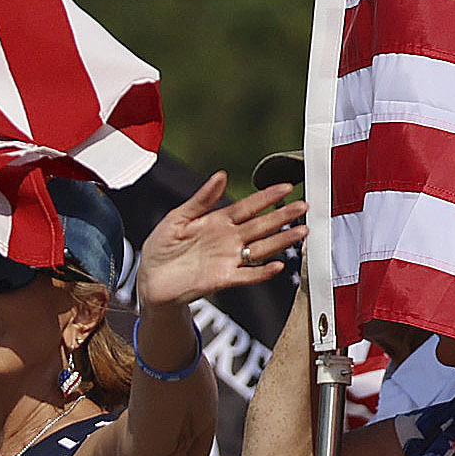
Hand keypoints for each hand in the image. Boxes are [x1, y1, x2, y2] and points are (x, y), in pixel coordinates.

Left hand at [136, 172, 303, 311]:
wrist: (150, 279)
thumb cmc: (161, 248)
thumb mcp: (178, 217)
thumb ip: (201, 199)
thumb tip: (221, 175)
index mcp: (217, 222)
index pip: (248, 206)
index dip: (267, 197)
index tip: (286, 187)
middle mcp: (227, 240)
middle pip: (261, 225)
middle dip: (283, 215)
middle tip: (304, 206)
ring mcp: (227, 259)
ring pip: (261, 248)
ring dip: (281, 240)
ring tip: (302, 231)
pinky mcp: (222, 279)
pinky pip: (247, 275)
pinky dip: (262, 272)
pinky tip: (277, 265)